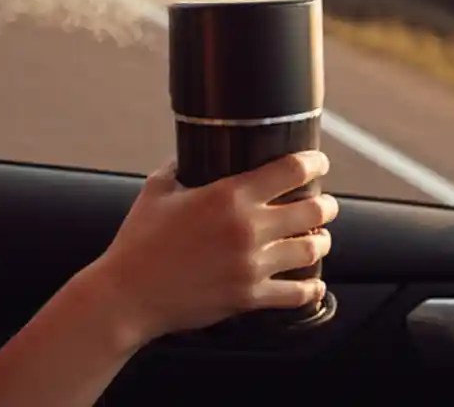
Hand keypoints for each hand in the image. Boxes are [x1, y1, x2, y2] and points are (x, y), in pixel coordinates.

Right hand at [85, 151, 336, 345]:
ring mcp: (252, 265)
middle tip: (324, 204)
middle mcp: (247, 229)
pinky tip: (313, 284)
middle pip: (313, 211)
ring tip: (318, 239)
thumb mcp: (157, 191)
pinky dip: (311, 288)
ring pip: (312, 250)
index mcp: (228, 196)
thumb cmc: (138, 241)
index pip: (290, 171)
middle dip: (325, 205)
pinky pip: (298, 294)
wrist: (128, 294)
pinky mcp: (250, 297)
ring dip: (320, 242)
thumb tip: (190, 155)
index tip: (318, 163)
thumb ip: (179, 168)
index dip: (313, 163)